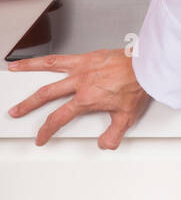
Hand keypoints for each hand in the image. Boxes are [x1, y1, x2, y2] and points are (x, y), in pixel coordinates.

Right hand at [7, 48, 152, 147]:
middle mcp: (80, 82)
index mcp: (87, 99)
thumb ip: (113, 134)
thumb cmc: (138, 85)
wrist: (147, 65)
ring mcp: (82, 67)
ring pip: (48, 68)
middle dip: (28, 105)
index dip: (47, 131)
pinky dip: (48, 58)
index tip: (42, 137)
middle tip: (16, 111)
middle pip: (46, 94)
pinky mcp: (87, 56)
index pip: (59, 118)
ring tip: (15, 70)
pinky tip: (42, 58)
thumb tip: (105, 144)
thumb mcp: (127, 117)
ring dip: (28, 69)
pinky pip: (62, 56)